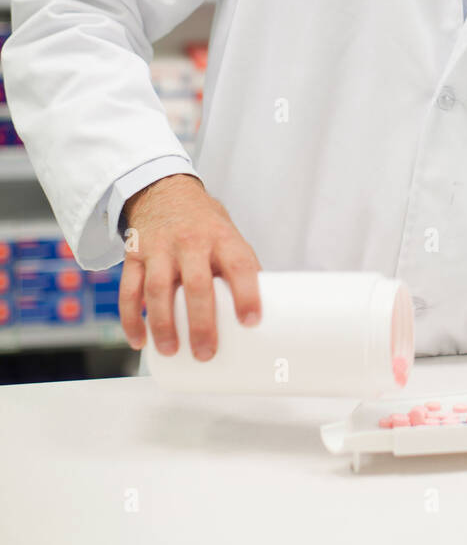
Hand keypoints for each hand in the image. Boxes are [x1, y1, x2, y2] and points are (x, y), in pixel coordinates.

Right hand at [118, 173, 261, 360]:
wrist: (164, 191)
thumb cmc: (204, 224)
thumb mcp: (229, 236)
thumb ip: (239, 269)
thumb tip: (261, 310)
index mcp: (222, 238)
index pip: (239, 265)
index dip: (247, 294)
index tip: (250, 322)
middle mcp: (191, 241)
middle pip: (197, 284)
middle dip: (201, 323)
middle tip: (206, 353)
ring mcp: (160, 248)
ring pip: (158, 289)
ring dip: (163, 324)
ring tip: (170, 351)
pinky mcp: (134, 255)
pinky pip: (128, 290)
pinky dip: (131, 318)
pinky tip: (139, 341)